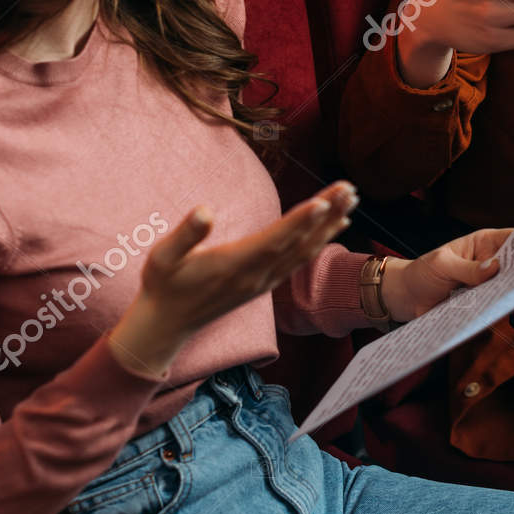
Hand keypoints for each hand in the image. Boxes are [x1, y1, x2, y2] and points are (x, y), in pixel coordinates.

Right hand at [109, 180, 357, 376]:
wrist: (167, 325)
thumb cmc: (163, 285)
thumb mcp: (163, 257)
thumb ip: (185, 235)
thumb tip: (204, 210)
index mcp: (234, 265)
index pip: (274, 240)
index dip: (299, 221)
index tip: (323, 202)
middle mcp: (256, 275)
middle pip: (299, 242)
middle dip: (326, 214)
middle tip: (349, 188)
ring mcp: (264, 281)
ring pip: (305, 251)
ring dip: (329, 224)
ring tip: (351, 199)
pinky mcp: (265, 284)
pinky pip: (299, 260)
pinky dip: (320, 240)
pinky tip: (334, 226)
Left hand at [380, 226, 512, 322]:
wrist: (405, 298)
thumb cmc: (421, 273)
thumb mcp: (442, 265)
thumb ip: (468, 268)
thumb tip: (495, 267)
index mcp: (483, 243)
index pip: (512, 237)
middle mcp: (488, 263)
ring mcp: (486, 285)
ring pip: (508, 287)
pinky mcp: (481, 304)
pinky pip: (495, 306)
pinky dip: (499, 309)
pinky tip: (503, 310)